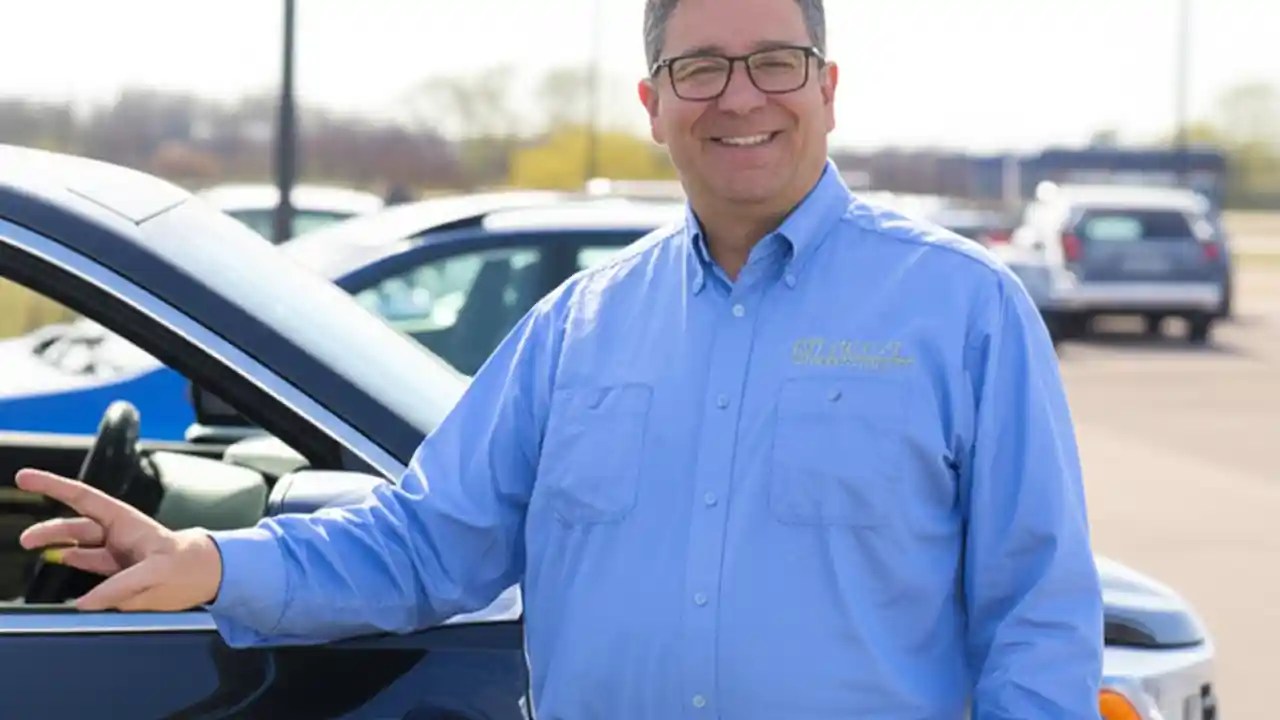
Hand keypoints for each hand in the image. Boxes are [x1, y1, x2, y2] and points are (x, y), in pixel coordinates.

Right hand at [16, 468, 222, 611]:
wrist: (206, 576)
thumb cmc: (187, 565)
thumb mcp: (156, 575)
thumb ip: (120, 588)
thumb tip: (85, 603)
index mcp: (125, 521)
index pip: (82, 498)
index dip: (52, 486)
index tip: (25, 478)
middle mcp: (118, 533)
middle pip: (75, 526)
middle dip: (48, 530)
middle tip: (25, 539)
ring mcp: (117, 552)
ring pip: (78, 546)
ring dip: (55, 546)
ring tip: (31, 547)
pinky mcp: (119, 571)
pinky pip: (89, 563)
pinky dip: (72, 562)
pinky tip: (58, 560)